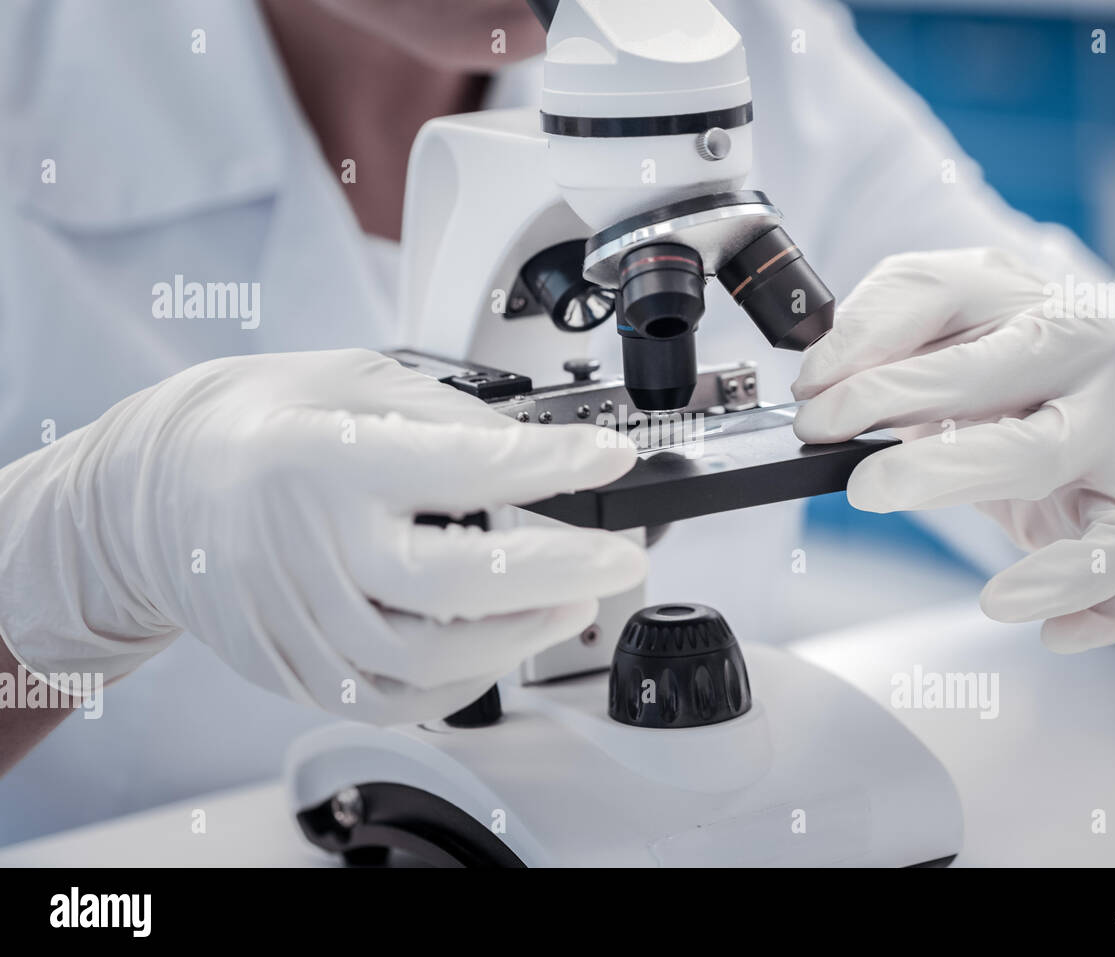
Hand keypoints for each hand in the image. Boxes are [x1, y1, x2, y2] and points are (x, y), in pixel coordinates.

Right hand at [0, 349, 644, 721]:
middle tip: (620, 556)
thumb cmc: (258, 425)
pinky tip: (501, 640)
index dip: (551, 463)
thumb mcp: (351, 379)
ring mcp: (300, 621)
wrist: (157, 490)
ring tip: (571, 599)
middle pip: (456, 585)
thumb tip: (532, 450)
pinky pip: (399, 698)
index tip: (610, 455)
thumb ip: (445, 414)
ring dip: (522, 632)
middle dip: (559, 572)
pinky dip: (467, 678)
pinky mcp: (297, 668)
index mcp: (323, 460)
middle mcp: (309, 549)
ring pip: (433, 656)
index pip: (462, 467)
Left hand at [792, 249, 1114, 651]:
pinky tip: (1052, 633)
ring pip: (1111, 530)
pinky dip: (1105, 611)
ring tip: (994, 600)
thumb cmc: (985, 334)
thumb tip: (823, 379)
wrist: (1056, 358)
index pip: (970, 363)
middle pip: (1034, 451)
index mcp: (1055, 325)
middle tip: (864, 487)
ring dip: (1053, 574)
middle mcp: (1101, 395)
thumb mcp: (931, 298)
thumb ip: (878, 322)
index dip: (880, 385)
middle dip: (941, 474)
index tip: (815, 410)